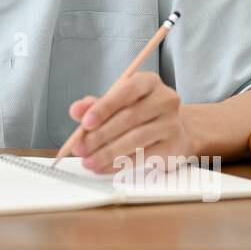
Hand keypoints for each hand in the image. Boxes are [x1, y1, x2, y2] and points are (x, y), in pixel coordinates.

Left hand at [68, 72, 193, 174]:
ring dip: (107, 153)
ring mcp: (172, 123)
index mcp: (149, 82)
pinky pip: (144, 156)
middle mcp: (165, 99)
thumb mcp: (116, 104)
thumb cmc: (139, 114)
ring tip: (89, 161)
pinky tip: (104, 168)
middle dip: (99, 135)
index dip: (104, 107)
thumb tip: (76, 110)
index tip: (85, 123)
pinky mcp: (174, 146)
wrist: (173, 132)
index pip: (126, 90)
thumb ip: (94, 106)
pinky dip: (120, 164)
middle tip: (80, 148)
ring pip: (136, 139)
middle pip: (129, 117)